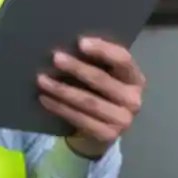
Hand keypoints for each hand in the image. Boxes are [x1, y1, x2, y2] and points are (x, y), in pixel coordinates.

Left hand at [36, 36, 145, 159]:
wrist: (103, 129)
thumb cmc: (101, 92)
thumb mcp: (106, 75)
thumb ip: (96, 61)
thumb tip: (68, 44)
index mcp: (135, 78)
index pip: (123, 59)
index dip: (102, 50)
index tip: (80, 42)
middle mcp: (134, 100)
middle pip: (102, 80)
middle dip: (77, 68)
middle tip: (55, 58)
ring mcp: (123, 120)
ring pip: (88, 101)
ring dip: (62, 89)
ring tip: (42, 79)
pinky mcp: (107, 135)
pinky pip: (79, 119)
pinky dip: (60, 107)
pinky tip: (44, 98)